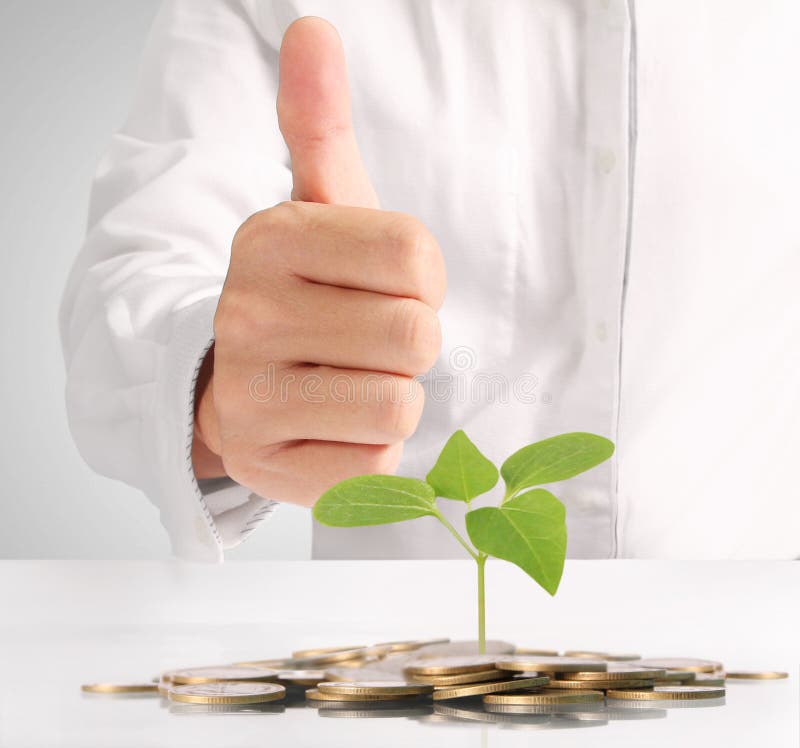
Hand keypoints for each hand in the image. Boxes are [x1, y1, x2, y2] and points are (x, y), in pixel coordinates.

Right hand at [192, 17, 445, 505]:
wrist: (236, 385)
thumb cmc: (304, 294)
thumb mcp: (313, 207)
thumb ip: (317, 122)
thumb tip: (312, 27)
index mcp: (270, 239)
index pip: (415, 254)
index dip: (423, 278)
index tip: (388, 286)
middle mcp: (247, 315)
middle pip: (415, 334)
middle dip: (408, 342)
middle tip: (364, 341)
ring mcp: (251, 398)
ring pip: (399, 403)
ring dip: (391, 396)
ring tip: (346, 383)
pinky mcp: (268, 467)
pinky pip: (376, 464)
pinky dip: (369, 450)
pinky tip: (330, 427)